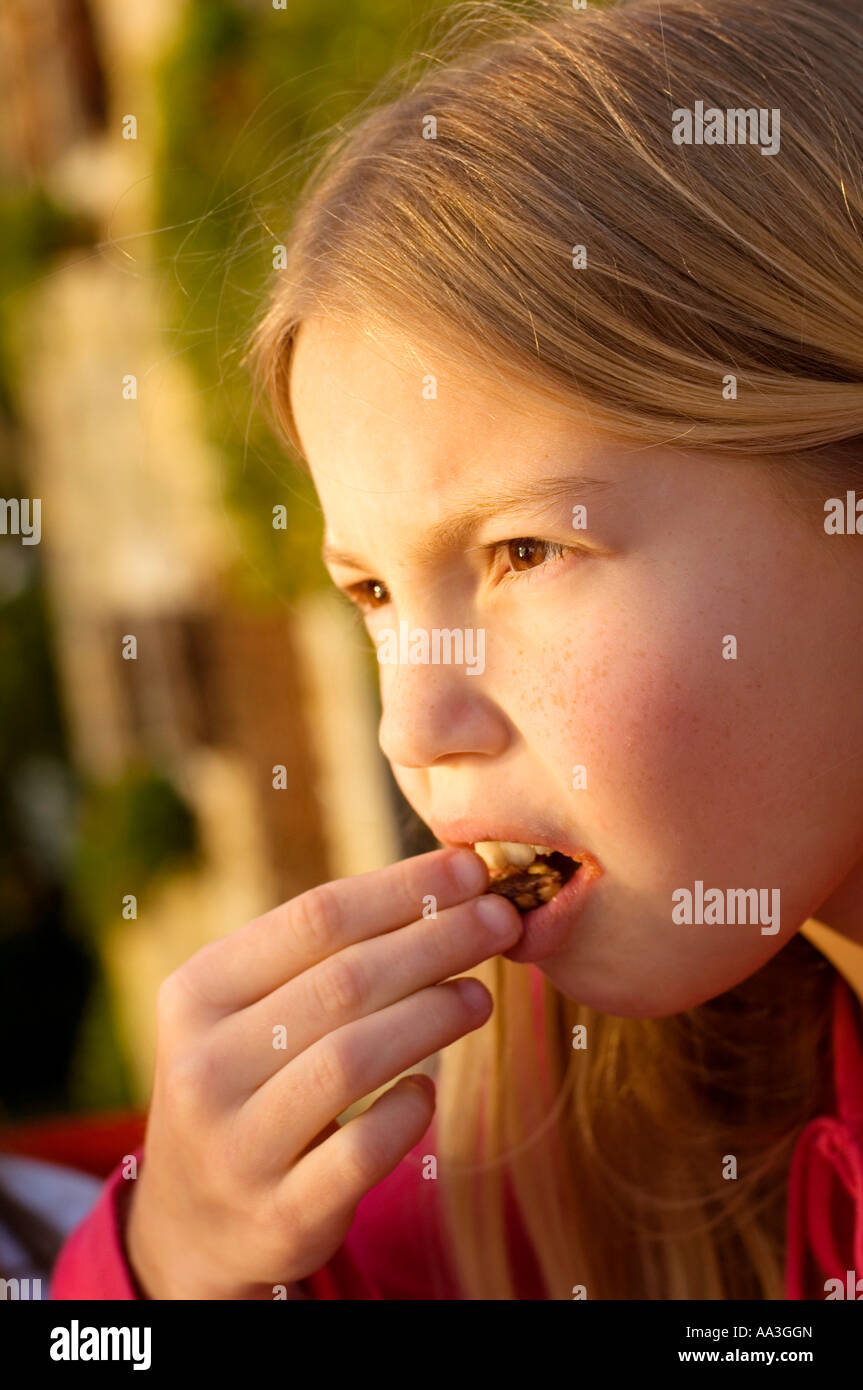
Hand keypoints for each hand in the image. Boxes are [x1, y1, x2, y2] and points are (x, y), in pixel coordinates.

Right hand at [125, 847, 521, 1298]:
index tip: (469, 869)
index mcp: (197, 992)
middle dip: (436, 941)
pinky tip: (429, 1089)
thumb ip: (322, 954)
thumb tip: (447, 887)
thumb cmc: (250, 1079)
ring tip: (480, 996)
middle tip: (501, 920)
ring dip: (432, 1016)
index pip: (313, 918)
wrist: (196, 1219)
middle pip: (343, 982)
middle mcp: (203, 1065)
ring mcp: (237, 1145)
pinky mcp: (279, 1215)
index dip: (401, 889)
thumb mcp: (249, 1010)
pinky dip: (408, 1112)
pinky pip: (362, 1151)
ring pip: (352, 1060)